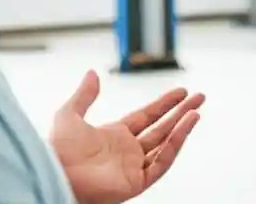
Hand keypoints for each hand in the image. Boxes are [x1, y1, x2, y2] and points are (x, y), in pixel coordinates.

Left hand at [49, 70, 204, 203]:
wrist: (56, 176)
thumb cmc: (57, 151)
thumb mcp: (69, 115)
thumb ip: (84, 95)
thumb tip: (92, 74)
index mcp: (113, 136)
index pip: (147, 117)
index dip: (164, 104)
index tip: (181, 92)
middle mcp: (126, 151)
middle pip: (161, 129)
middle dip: (181, 112)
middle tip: (199, 97)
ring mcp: (133, 167)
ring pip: (166, 145)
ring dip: (182, 128)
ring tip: (196, 111)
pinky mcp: (137, 181)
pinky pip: (162, 162)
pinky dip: (175, 144)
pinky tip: (184, 127)